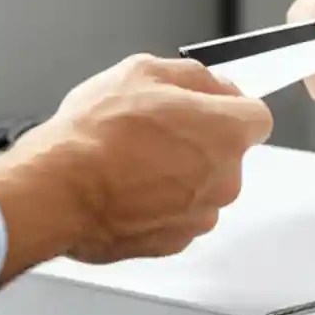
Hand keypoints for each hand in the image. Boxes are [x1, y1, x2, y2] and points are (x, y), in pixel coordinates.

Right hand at [0, 56, 273, 286]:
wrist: (57, 191)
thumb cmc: (96, 135)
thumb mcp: (143, 72)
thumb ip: (193, 77)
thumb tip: (214, 85)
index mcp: (227, 132)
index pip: (256, 116)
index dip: (229, 107)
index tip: (207, 107)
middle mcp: (224, 178)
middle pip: (227, 153)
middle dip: (199, 142)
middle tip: (153, 131)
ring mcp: (200, 214)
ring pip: (201, 187)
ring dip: (178, 175)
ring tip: (132, 162)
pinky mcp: (175, 242)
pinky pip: (177, 215)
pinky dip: (158, 205)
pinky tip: (125, 190)